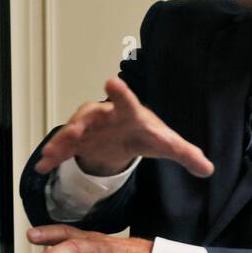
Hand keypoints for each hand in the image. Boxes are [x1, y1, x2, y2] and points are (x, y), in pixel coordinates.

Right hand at [33, 76, 213, 177]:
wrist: (126, 137)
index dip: (119, 93)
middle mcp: (104, 116)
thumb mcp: (166, 144)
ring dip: (61, 141)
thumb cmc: (145, 134)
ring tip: (52, 153)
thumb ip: (186, 154)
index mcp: (128, 112)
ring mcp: (88, 129)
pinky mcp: (77, 143)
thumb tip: (208, 169)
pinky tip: (43, 167)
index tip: (110, 83)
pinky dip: (53, 156)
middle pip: (90, 116)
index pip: (125, 101)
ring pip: (71, 131)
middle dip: (80, 123)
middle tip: (73, 130)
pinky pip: (62, 148)